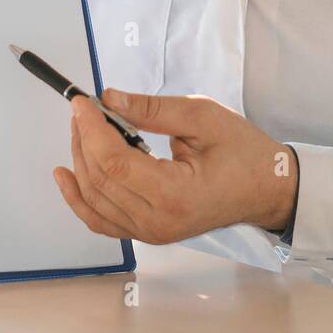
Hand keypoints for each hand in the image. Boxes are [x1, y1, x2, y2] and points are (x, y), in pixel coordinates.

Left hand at [53, 89, 298, 243]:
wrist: (266, 189)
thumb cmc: (243, 151)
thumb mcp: (201, 117)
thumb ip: (151, 110)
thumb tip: (108, 99)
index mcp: (174, 195)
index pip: (114, 164)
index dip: (91, 129)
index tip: (81, 101)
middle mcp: (157, 222)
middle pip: (100, 180)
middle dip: (83, 139)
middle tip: (82, 108)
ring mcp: (151, 233)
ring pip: (94, 200)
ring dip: (80, 161)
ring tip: (80, 128)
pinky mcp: (148, 232)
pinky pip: (102, 220)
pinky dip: (79, 197)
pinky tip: (66, 173)